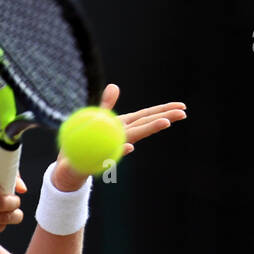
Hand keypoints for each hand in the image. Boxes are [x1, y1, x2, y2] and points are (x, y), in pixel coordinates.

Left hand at [53, 83, 187, 190]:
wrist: (69, 167)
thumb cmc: (85, 143)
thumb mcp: (95, 120)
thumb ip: (106, 105)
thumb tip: (114, 86)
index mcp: (122, 127)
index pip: (146, 117)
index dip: (164, 111)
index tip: (181, 107)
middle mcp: (120, 137)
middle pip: (145, 125)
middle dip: (164, 118)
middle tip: (183, 113)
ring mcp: (111, 147)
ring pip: (132, 138)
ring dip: (148, 130)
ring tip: (165, 123)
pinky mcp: (98, 159)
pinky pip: (109, 154)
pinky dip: (120, 151)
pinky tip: (129, 147)